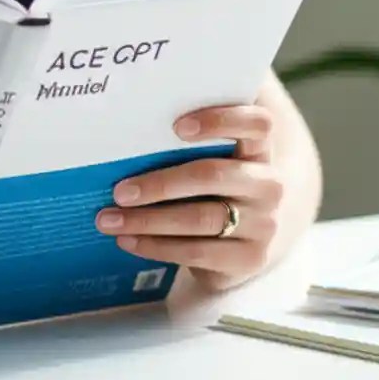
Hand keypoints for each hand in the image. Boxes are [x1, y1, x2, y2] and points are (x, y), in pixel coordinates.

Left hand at [95, 104, 282, 290]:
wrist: (241, 244)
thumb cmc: (213, 192)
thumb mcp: (212, 165)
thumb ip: (187, 145)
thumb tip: (124, 130)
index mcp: (260, 150)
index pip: (257, 124)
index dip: (221, 120)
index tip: (176, 127)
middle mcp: (269, 185)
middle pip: (213, 176)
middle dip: (160, 183)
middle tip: (119, 191)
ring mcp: (264, 224)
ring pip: (200, 218)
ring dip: (148, 220)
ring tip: (109, 220)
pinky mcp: (250, 259)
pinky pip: (195, 251)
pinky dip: (155, 246)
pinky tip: (127, 240)